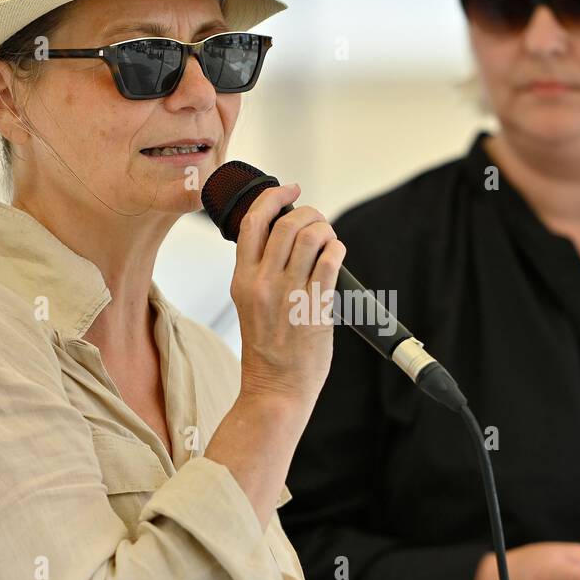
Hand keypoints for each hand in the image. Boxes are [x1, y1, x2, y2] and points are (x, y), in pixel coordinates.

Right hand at [203, 183, 344, 527]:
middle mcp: (261, 284)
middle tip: (318, 220)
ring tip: (329, 238)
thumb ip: (262, 274)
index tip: (289, 189)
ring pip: (308, 237)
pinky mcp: (313, 307)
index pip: (252, 223)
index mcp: (241, 281)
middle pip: (284, 223)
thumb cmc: (267, 352)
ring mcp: (288, 295)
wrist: (275, 390)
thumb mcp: (250, 305)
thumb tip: (289, 240)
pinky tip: (337, 253)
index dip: (273, 197)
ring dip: (325, 229)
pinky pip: (328, 262)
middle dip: (307, 212)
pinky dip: (336, 249)